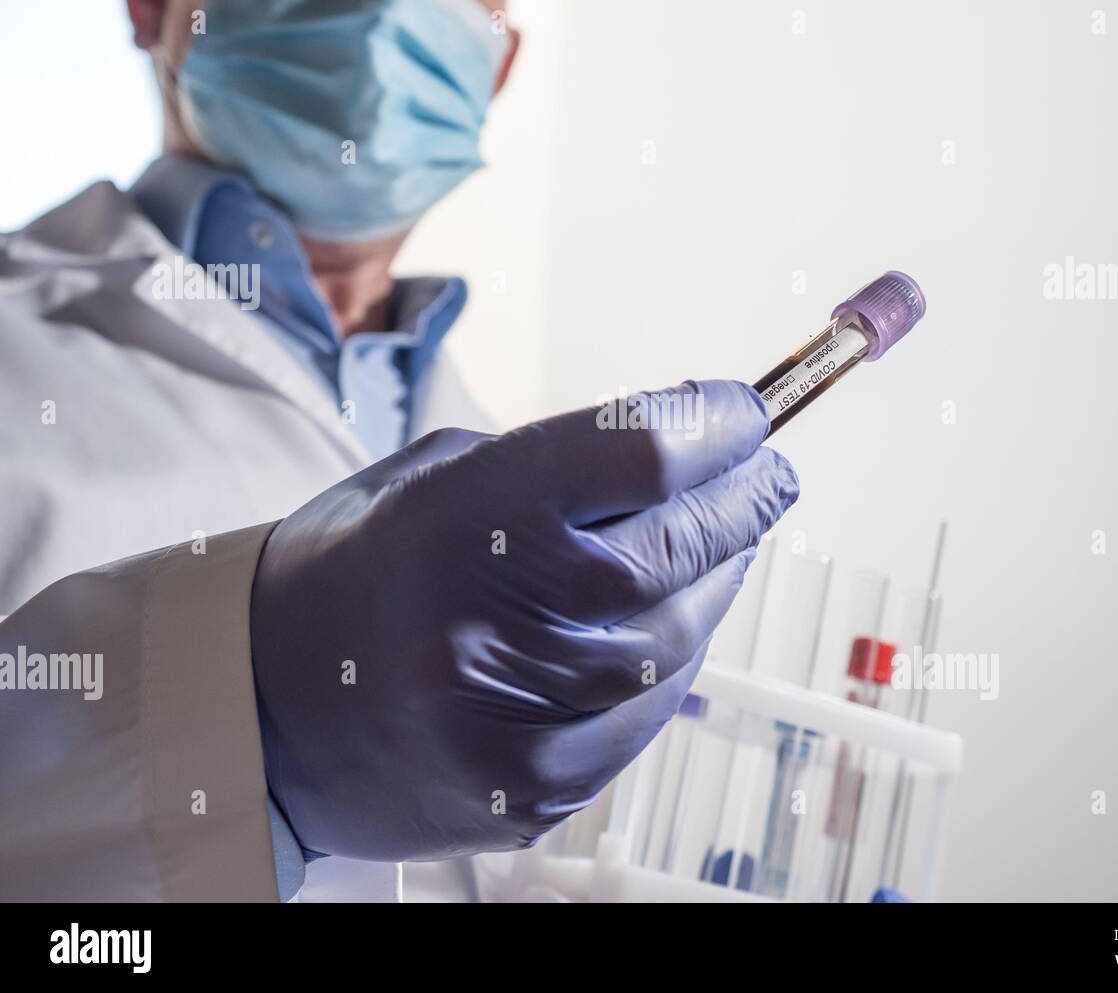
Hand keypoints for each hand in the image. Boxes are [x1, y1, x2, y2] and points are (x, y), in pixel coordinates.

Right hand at [250, 380, 797, 860]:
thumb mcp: (438, 481)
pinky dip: (668, 663)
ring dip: (713, 583)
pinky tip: (662, 628)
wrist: (263, 706)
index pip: (640, 454)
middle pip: (676, 547)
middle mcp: (490, 620)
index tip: (747, 411)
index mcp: (463, 516)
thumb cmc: (357, 574)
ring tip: (716, 549)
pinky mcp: (527, 789)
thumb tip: (686, 459)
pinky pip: (643, 715)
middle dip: (741, 500)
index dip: (715, 424)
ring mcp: (512, 719)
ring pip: (676, 639)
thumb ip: (559, 470)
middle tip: (770, 476)